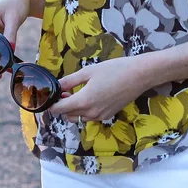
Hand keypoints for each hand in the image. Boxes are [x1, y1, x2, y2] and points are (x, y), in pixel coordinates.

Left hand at [46, 55, 160, 123]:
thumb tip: (57, 86)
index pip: (59, 110)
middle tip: (65, 91)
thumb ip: (70, 81)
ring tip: (77, 93)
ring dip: (73, 109)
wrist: (139, 76)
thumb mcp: (88, 71)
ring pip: (79, 117)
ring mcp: (100, 116)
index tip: (49, 97)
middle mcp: (91, 113)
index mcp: (84, 101)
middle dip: (62, 106)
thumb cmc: (114, 70)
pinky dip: (85, 110)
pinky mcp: (108, 115)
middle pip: (68, 115)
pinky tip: (91, 96)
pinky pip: (90, 116)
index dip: (51, 104)